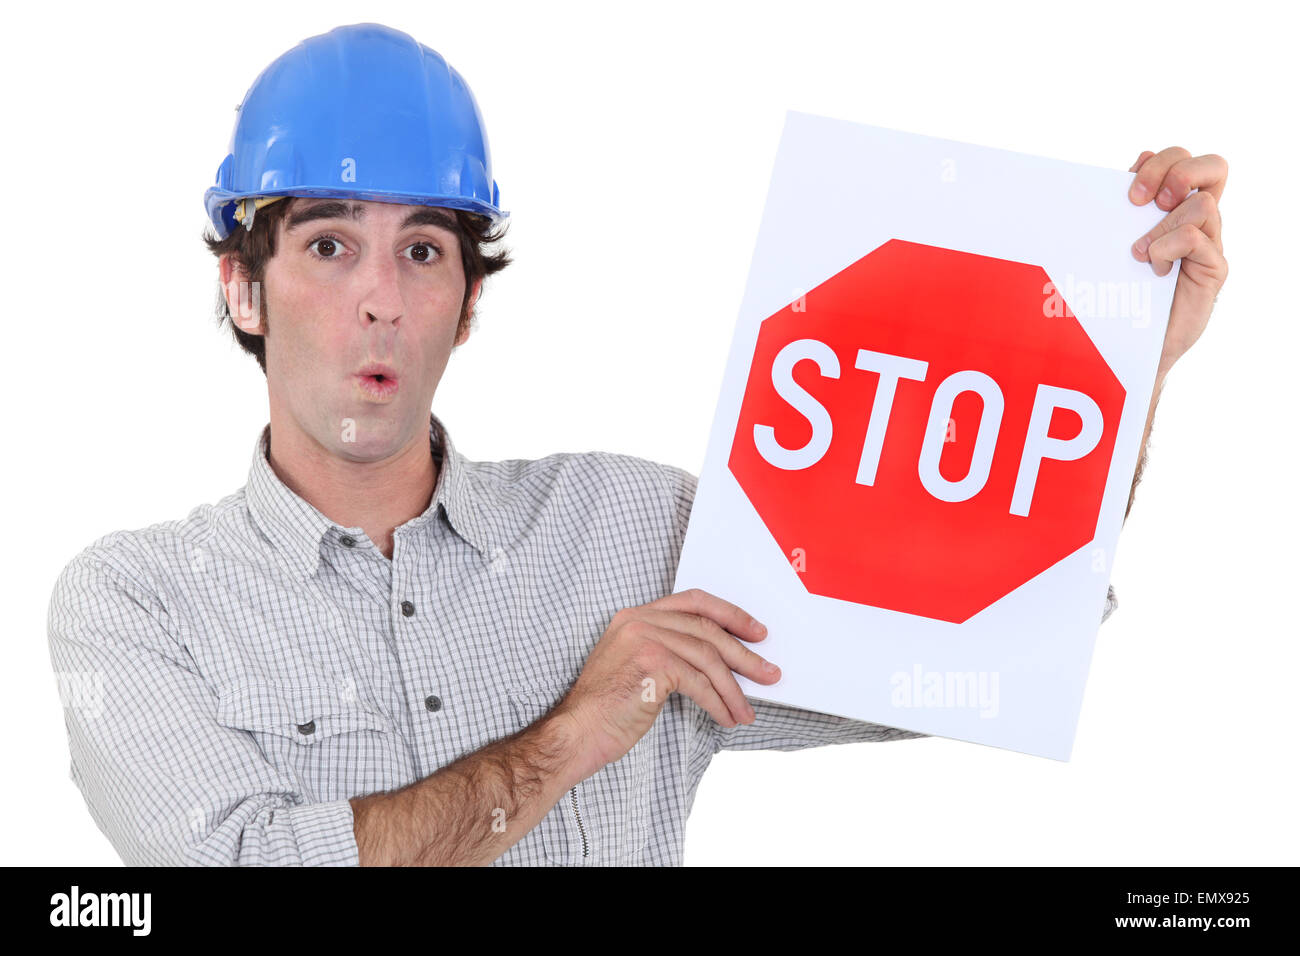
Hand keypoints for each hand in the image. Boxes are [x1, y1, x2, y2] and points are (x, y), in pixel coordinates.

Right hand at [555, 588, 779, 777]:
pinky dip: (718, 702)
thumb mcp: (638, 667)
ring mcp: (644, 639)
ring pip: (707, 658)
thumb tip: (722, 662)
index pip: (693, 601)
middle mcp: (639, 620)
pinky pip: (698, 682)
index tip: (756, 631)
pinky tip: (726, 717)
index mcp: (635, 615)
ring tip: (746, 710)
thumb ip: (670, 651)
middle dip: (743, 655)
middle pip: (707, 629)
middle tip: (768, 673)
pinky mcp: (651, 664)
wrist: (577, 733)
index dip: (730, 614)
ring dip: (733, 688)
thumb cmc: (607, 709)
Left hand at [1127, 147, 1228, 377]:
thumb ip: (1129, 206)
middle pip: (1214, 166)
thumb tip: (1137, 159)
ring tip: (1140, 254)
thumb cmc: (1118, 290)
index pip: (1184, 158)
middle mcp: (1198, 220)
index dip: (1160, 162)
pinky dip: (1167, 249)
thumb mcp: (1116, 241)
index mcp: (1175, 207)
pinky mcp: (1214, 269)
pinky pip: (1196, 239)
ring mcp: (1210, 243)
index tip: (1129, 191)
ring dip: (1161, 226)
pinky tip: (1154, 271)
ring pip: (1202, 204)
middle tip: (1145, 202)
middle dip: (1177, 172)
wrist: (1128, 343)